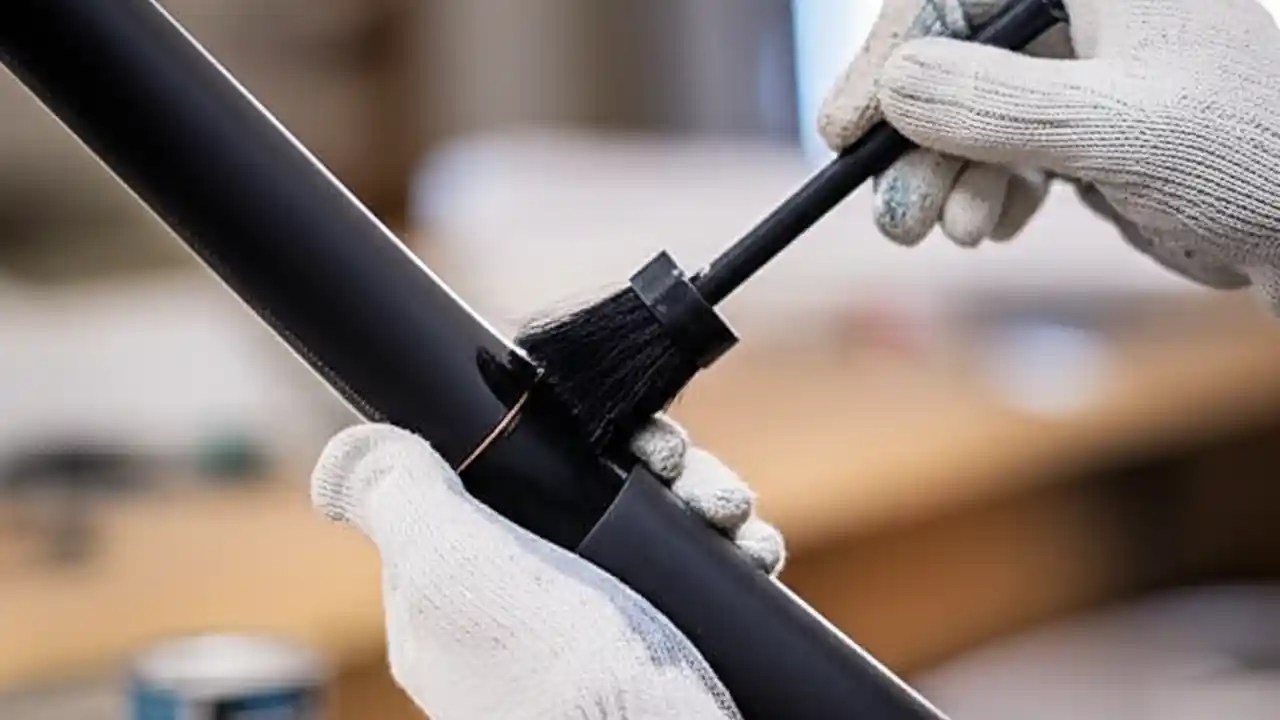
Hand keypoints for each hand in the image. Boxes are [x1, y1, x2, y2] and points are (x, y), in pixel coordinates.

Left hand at [310, 416, 782, 718]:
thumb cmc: (555, 688)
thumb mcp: (454, 577)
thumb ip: (402, 503)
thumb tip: (345, 454)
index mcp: (470, 584)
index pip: (513, 471)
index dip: (566, 433)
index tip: (615, 425)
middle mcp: (538, 603)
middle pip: (597, 487)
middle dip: (655, 461)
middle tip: (682, 469)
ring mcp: (608, 624)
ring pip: (660, 522)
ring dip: (706, 497)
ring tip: (731, 513)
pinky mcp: (671, 644)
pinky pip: (706, 571)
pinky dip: (736, 549)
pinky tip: (754, 550)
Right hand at [820, 0, 1279, 307]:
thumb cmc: (1252, 159)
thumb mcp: (1117, 130)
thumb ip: (999, 104)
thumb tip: (894, 86)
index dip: (892, 54)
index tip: (846, 128)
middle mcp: (1082, 11)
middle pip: (954, 60)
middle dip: (917, 144)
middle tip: (899, 218)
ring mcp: (1080, 70)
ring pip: (970, 113)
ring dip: (946, 179)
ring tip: (955, 232)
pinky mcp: (1081, 126)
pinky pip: (1000, 150)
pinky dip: (986, 191)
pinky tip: (997, 224)